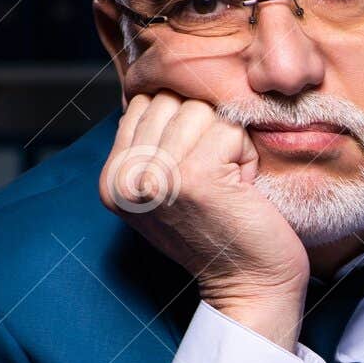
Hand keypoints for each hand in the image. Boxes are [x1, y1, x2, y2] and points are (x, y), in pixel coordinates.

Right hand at [99, 91, 309, 348]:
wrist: (251, 285)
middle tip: (217, 181)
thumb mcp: (170, 185)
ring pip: (200, 109)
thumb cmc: (222, 231)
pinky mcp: (192, 177)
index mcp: (112, 178)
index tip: (196, 176)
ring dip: (227, 143)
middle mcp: (124, 178)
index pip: (145, 102)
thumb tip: (160, 77)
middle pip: (171, 100)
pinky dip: (246, 155)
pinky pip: (228, 128)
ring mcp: (155, 177)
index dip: (185, 127)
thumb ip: (154, 142)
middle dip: (206, 132)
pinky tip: (241, 189)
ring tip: (228, 184)